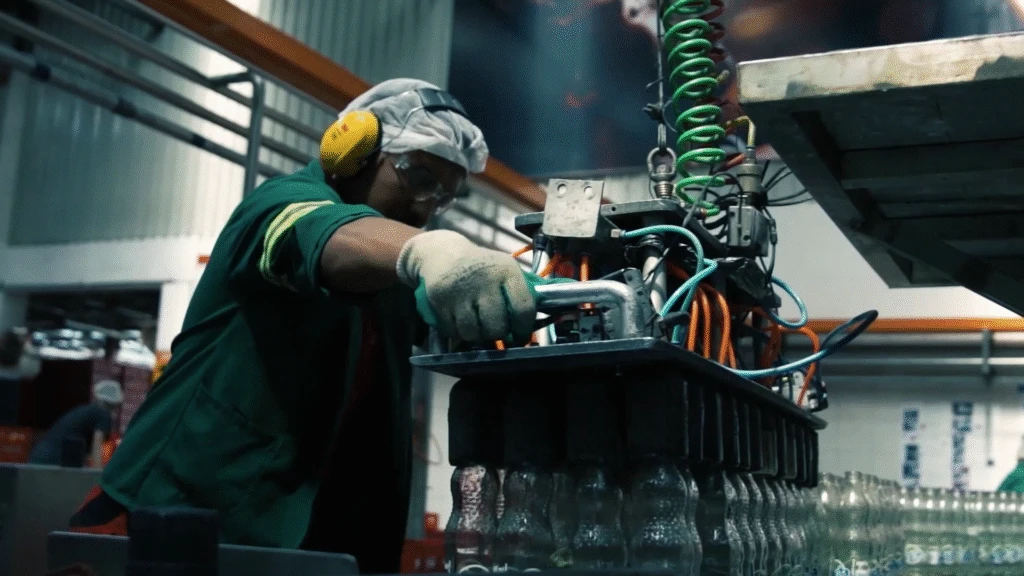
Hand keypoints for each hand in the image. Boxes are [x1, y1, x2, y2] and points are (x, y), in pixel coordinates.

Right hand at [397, 230, 535, 342]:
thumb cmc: (481, 267)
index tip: (520, 336)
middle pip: (496, 326)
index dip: (523, 328)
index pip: (523, 308)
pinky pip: (453, 331)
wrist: (443, 253)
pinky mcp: (440, 300)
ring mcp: (461, 291)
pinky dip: (458, 332)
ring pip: (473, 333)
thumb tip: (528, 326)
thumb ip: (518, 293)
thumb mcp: (504, 269)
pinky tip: (460, 322)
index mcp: (507, 270)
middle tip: (495, 330)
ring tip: (477, 326)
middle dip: (497, 333)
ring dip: (476, 336)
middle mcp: (485, 280)